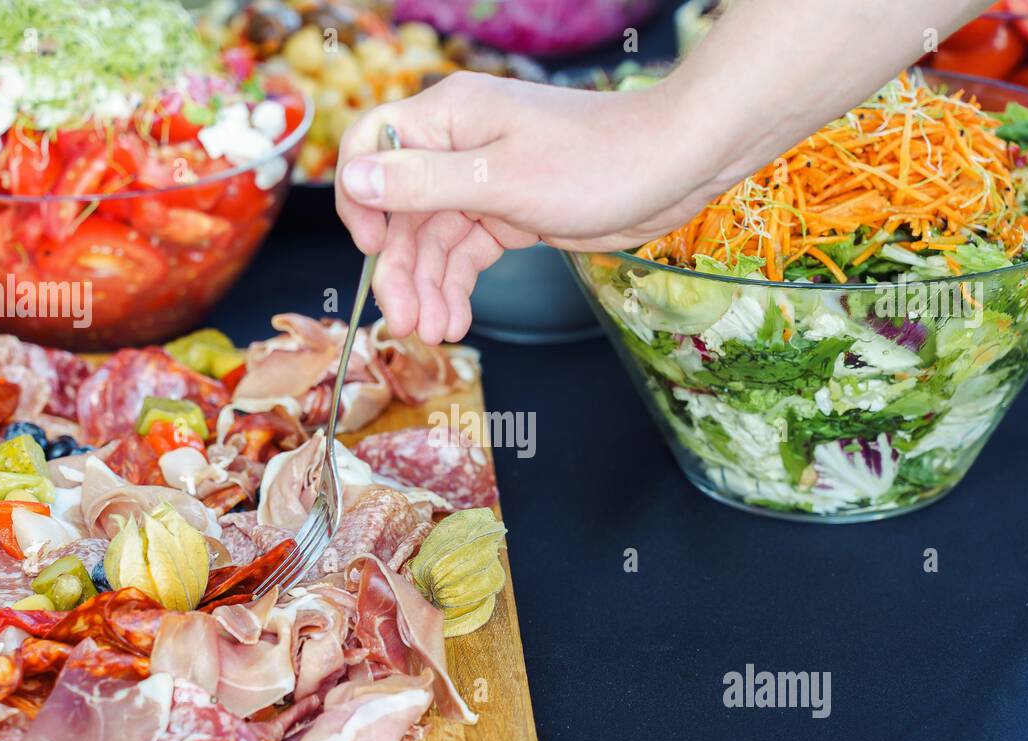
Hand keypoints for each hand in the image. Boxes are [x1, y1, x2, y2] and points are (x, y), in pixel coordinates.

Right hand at [335, 71, 719, 343]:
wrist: (674, 167)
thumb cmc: (597, 160)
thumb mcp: (501, 179)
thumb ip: (422, 183)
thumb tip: (353, 179)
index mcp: (448, 119)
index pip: (373, 148)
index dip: (362, 199)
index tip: (372, 247)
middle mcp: (459, 146)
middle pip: (403, 211)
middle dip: (402, 270)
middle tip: (407, 324)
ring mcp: (485, 181)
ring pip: (435, 240)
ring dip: (431, 288)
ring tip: (437, 334)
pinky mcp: (511, 212)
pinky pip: (468, 251)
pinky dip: (460, 285)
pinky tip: (457, 319)